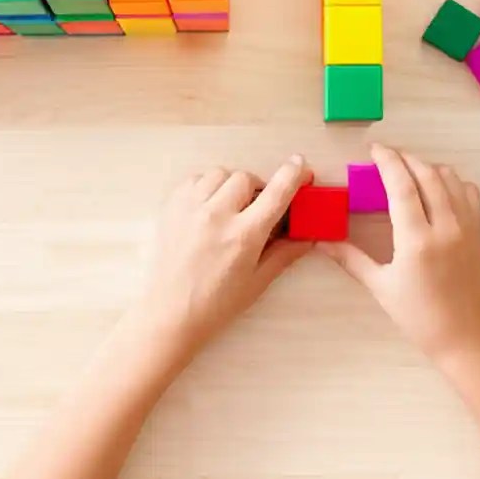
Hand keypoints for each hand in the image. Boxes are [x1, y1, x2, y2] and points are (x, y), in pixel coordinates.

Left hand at [132, 156, 313, 354]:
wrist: (170, 313)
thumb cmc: (216, 304)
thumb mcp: (257, 281)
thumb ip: (285, 253)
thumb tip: (309, 236)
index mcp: (243, 236)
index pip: (276, 193)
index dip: (293, 175)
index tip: (300, 165)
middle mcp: (216, 216)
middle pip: (246, 178)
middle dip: (257, 190)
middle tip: (256, 210)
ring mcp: (190, 209)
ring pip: (220, 174)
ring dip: (230, 186)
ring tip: (229, 209)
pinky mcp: (171, 207)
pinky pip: (195, 180)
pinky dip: (206, 187)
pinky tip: (208, 208)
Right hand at [320, 145, 479, 365]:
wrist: (468, 338)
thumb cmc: (421, 318)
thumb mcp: (382, 288)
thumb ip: (351, 259)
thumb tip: (321, 242)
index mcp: (417, 241)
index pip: (402, 186)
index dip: (387, 161)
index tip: (374, 149)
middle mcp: (446, 227)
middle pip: (426, 174)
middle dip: (405, 159)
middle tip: (386, 156)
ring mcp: (467, 227)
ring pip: (450, 178)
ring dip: (427, 167)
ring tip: (409, 170)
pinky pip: (468, 193)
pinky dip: (452, 181)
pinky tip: (438, 188)